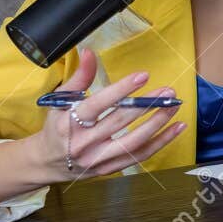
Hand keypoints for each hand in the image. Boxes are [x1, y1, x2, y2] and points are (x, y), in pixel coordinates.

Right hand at [24, 46, 185, 183]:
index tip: (143, 76)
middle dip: (146, 105)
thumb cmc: (57, 126)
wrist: (47, 161)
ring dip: (157, 124)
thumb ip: (79, 77)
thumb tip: (89, 52)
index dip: (121, 89)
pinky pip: (139, 156)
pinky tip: (176, 127)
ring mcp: (97, 159)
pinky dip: (160, 142)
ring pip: (133, 142)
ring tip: (173, 107)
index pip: (98, 104)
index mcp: (68, 123)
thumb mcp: (61, 100)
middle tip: (167, 91)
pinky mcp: (109, 169)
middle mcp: (83, 143)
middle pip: (119, 122)